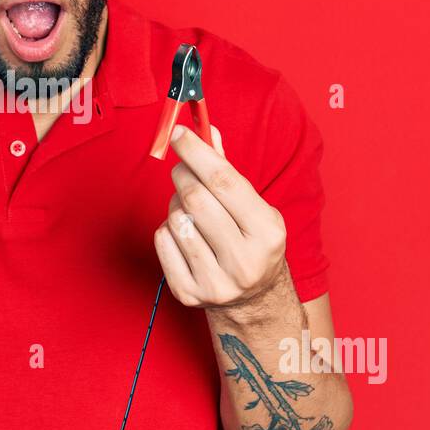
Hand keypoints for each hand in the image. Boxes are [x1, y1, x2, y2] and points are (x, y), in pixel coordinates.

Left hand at [153, 123, 289, 311]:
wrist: (253, 299)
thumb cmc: (250, 241)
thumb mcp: (253, 207)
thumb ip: (228, 171)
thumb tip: (204, 129)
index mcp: (267, 233)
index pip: (224, 181)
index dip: (197, 152)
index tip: (178, 133)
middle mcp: (244, 261)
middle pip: (196, 198)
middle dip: (183, 174)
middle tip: (182, 169)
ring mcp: (216, 282)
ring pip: (176, 219)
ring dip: (176, 204)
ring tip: (190, 210)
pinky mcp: (189, 294)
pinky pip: (162, 241)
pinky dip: (167, 228)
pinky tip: (184, 234)